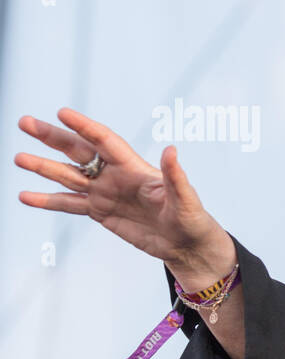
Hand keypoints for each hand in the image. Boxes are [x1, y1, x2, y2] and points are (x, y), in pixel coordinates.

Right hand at [14, 107, 228, 272]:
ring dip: (43, 167)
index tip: (62, 112)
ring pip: (68, 176)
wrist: (186, 245)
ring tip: (18, 158)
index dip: (84, 127)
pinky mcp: (100, 212)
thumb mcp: (185, 198)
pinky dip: (47, 201)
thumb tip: (171, 150)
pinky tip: (24, 196)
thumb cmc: (191, 218)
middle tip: (25, 122)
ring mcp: (105, 193)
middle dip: (53, 138)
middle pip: (78, 152)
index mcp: (134, 167)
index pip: (105, 141)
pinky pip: (69, 205)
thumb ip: (175, 176)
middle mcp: (115, 175)